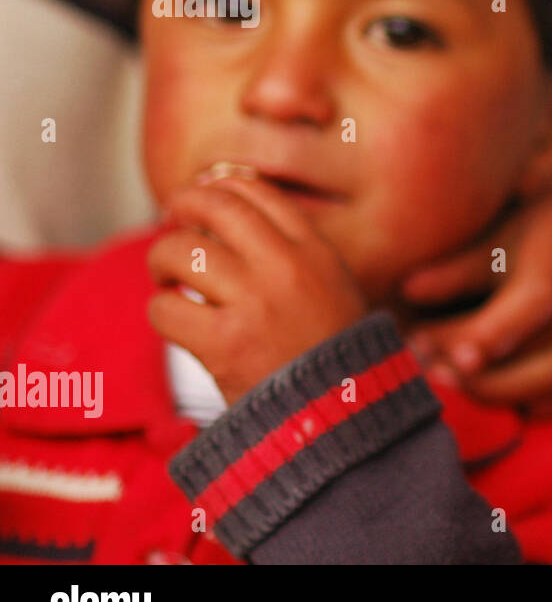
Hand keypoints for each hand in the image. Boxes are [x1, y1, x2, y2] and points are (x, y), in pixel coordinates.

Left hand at [146, 174, 366, 403]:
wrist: (341, 414)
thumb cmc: (333, 353)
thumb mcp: (334, 286)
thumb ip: (293, 251)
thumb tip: (229, 211)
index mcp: (315, 250)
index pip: (255, 191)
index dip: (218, 187)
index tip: (201, 200)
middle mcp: (286, 267)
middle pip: (215, 206)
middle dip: (182, 205)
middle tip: (171, 221)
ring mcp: (255, 303)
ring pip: (180, 251)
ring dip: (161, 260)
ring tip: (166, 279)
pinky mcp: (224, 343)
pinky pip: (165, 309)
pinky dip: (160, 313)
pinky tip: (175, 321)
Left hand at [400, 177, 551, 417]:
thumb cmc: (529, 216)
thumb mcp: (493, 228)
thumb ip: (456, 265)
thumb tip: (409, 293)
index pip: (541, 299)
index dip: (491, 331)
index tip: (440, 351)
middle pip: (548, 350)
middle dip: (482, 370)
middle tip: (426, 365)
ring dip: (498, 391)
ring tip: (446, 378)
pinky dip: (530, 401)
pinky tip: (488, 390)